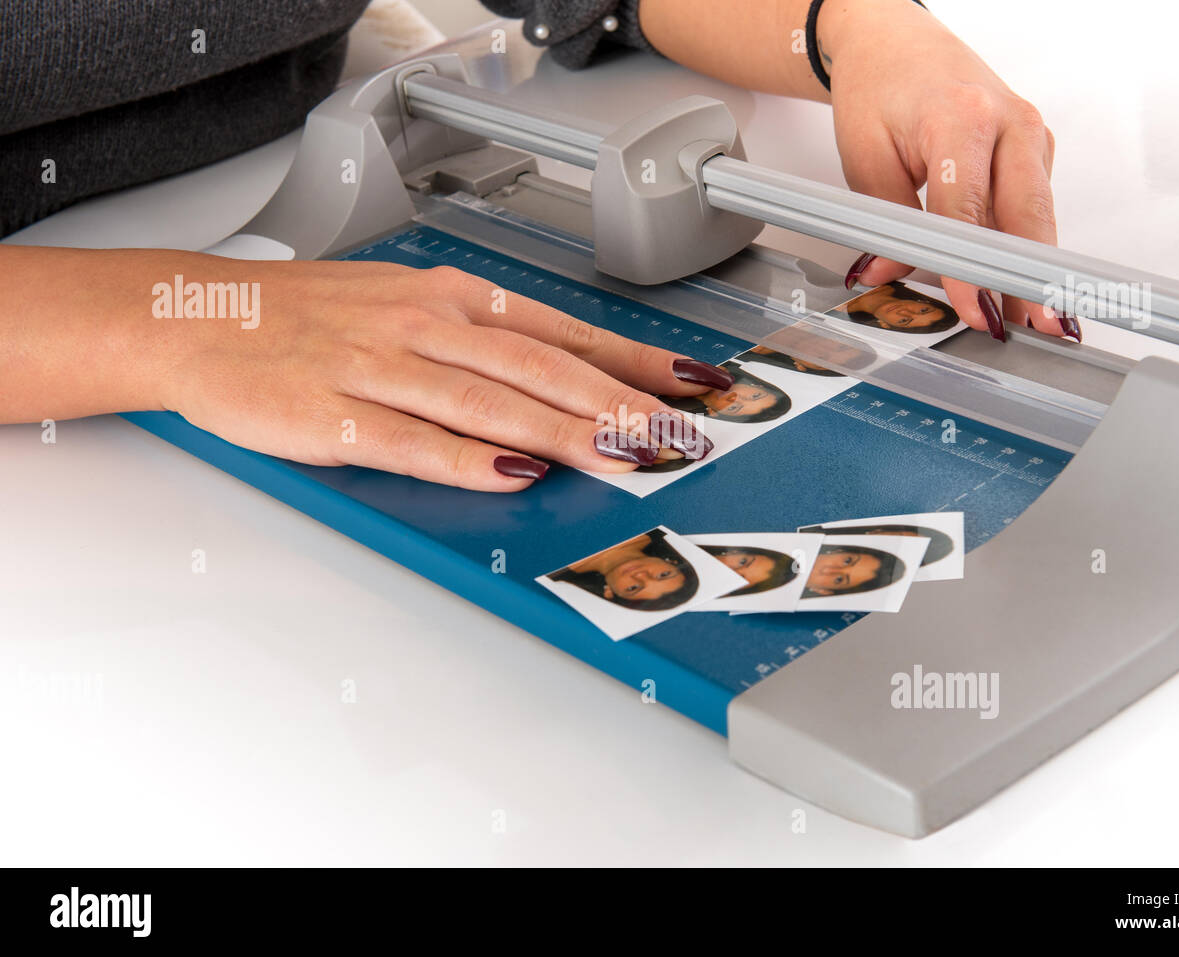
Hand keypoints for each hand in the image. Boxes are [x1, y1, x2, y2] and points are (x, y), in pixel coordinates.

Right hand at [0, 247, 730, 490]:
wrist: (204, 317)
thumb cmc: (314, 318)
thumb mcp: (409, 309)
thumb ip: (484, 346)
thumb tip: (566, 382)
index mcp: (449, 300)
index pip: (560, 331)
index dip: (633, 361)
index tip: (691, 385)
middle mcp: (426, 326)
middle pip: (538, 366)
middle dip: (616, 403)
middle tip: (677, 434)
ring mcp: (381, 368)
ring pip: (487, 400)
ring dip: (562, 429)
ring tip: (622, 455)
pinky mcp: (336, 415)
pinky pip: (411, 438)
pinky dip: (466, 458)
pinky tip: (512, 475)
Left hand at [819, 0, 1077, 340]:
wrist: (894, 43)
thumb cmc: (879, 88)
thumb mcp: (864, 156)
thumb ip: (883, 221)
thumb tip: (890, 273)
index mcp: (962, 117)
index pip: (969, 211)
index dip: (971, 268)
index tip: (974, 309)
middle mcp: (1010, 122)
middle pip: (1028, 216)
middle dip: (1031, 280)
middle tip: (1035, 329)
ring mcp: (1030, 134)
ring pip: (1038, 216)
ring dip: (1033, 271)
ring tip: (1034, 323)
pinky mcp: (1035, 149)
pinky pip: (1032, 207)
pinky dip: (1023, 246)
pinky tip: (1017, 284)